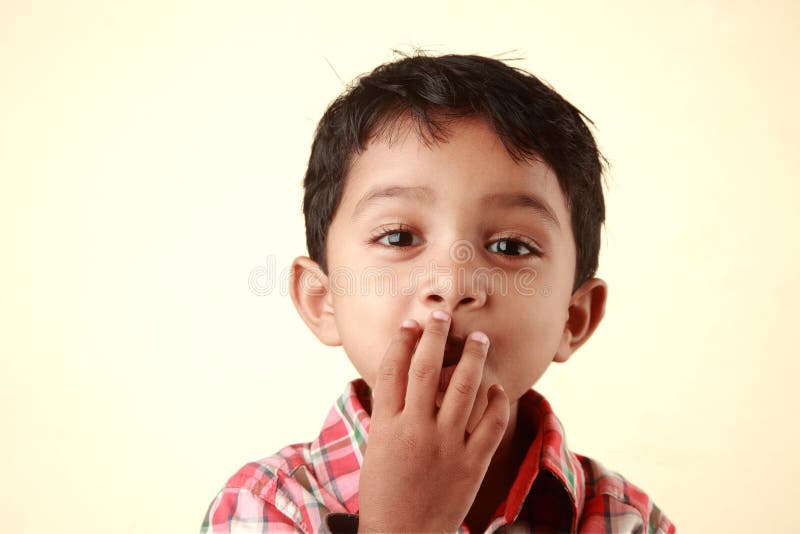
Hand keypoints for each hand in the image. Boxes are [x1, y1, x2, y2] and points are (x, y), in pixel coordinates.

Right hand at [357, 311, 509, 532]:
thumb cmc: (385, 492)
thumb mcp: (377, 448)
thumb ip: (389, 412)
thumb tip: (400, 373)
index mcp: (387, 426)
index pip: (394, 369)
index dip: (403, 341)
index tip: (411, 323)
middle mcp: (416, 430)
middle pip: (426, 370)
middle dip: (435, 336)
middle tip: (442, 314)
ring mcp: (447, 446)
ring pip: (463, 389)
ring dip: (473, 358)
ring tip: (479, 339)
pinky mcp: (472, 464)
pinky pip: (490, 424)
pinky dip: (496, 402)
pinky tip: (495, 388)